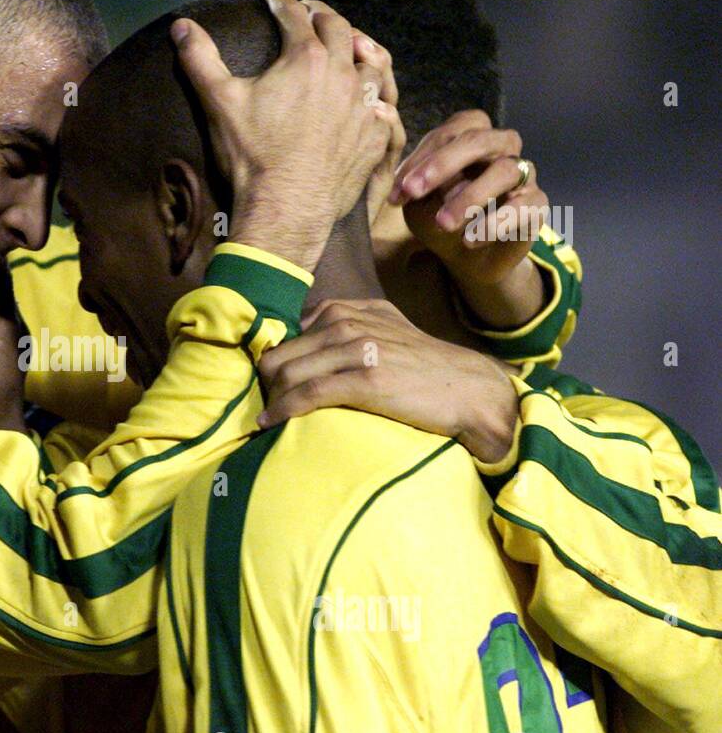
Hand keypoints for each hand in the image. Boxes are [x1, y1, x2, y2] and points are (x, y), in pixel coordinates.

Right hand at [170, 0, 396, 270]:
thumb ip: (200, 59)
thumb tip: (181, 26)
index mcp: (305, 58)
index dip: (282, 1)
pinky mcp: (374, 136)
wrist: (286, 208)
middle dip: (323, 16)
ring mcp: (362, 105)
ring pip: (371, 63)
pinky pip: (384, 107)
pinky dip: (376, 97)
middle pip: (339, 30)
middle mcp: (341, 74)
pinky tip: (367, 100)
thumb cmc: (253, 156)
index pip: (295, 15)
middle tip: (310, 14)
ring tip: (348, 49)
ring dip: (358, 50)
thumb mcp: (220, 103)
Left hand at [256, 297, 518, 462]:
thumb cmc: (422, 367)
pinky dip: (283, 410)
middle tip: (263, 405)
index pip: (287, 332)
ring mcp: (357, 348)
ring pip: (288, 373)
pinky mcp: (366, 379)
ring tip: (267, 417)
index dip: (273, 360)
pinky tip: (270, 423)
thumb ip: (345, 328)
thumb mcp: (383, 330)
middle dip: (266, 382)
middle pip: (280, 353)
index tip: (266, 383)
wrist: (468, 389)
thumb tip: (301, 341)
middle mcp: (347, 323)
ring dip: (271, 399)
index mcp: (346, 310)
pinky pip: (308, 394)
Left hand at [389, 110, 548, 288]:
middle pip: (478, 139)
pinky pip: (522, 206)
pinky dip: (493, 224)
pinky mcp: (536, 204)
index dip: (420, 160)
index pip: (448, 133)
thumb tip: (406, 184)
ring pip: (504, 170)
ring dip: (469, 197)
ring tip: (443, 223)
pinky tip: (470, 240)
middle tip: (415, 191)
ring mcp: (523, 173)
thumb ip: (412, 189)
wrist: (467, 259)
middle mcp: (501, 146)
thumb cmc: (439, 220)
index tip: (397, 194)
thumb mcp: (418, 204)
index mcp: (470, 136)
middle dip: (443, 164)